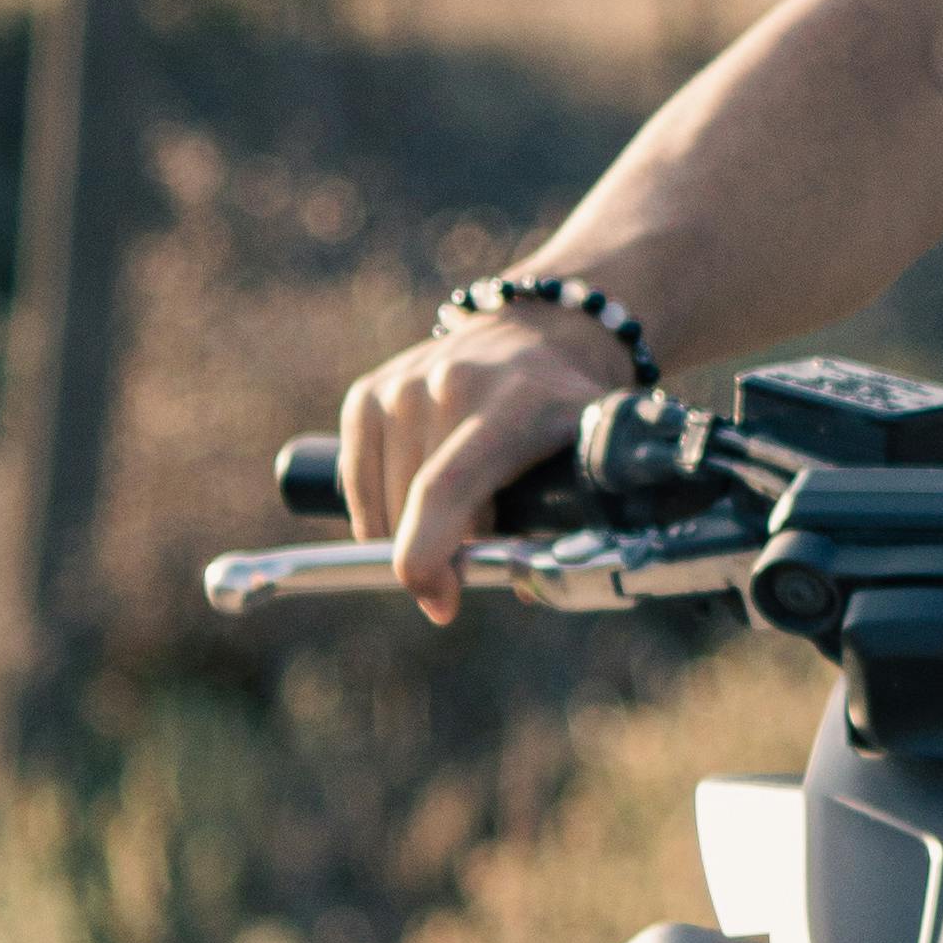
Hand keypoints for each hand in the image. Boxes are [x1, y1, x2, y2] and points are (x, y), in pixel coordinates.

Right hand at [341, 315, 603, 623]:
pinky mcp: (369, 392)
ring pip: (383, 501)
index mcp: (515, 402)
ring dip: (408, 533)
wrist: (537, 338)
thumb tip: (525, 587)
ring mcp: (404, 383)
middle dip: (434, 556)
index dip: (430, 559)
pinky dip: (377, 514)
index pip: (445, 489)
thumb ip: (571, 523)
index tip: (442, 605)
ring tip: (453, 523)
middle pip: (413, 506)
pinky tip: (408, 513)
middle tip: (462, 569)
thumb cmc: (564, 416)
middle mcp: (452, 382)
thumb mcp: (587, 459)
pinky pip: (355, 481)